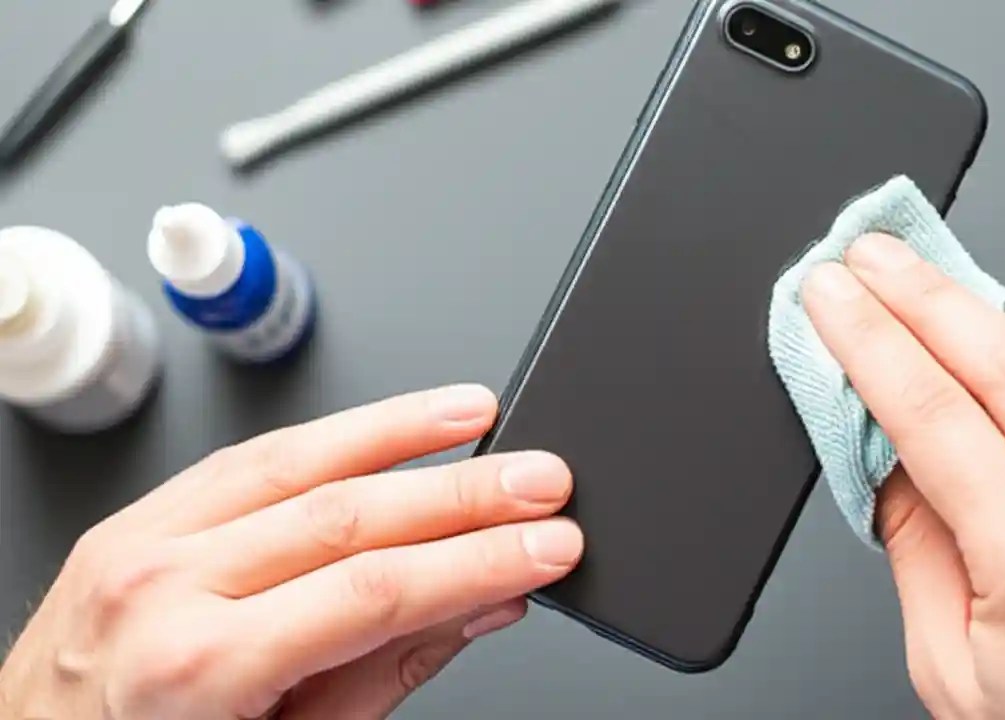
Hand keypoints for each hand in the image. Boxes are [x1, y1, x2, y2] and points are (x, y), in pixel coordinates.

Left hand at [0, 385, 582, 719]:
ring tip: (480, 418)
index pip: (374, 591)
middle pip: (346, 516)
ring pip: (296, 461)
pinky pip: (246, 458)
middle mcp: (162, 591)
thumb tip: (482, 603)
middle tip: (543, 482)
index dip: (477, 561)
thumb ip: (389, 669)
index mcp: (198, 671)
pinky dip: (330, 434)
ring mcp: (140, 544)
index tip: (547, 544)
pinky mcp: (137, 518)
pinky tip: (388, 424)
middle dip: (463, 494)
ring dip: (402, 432)